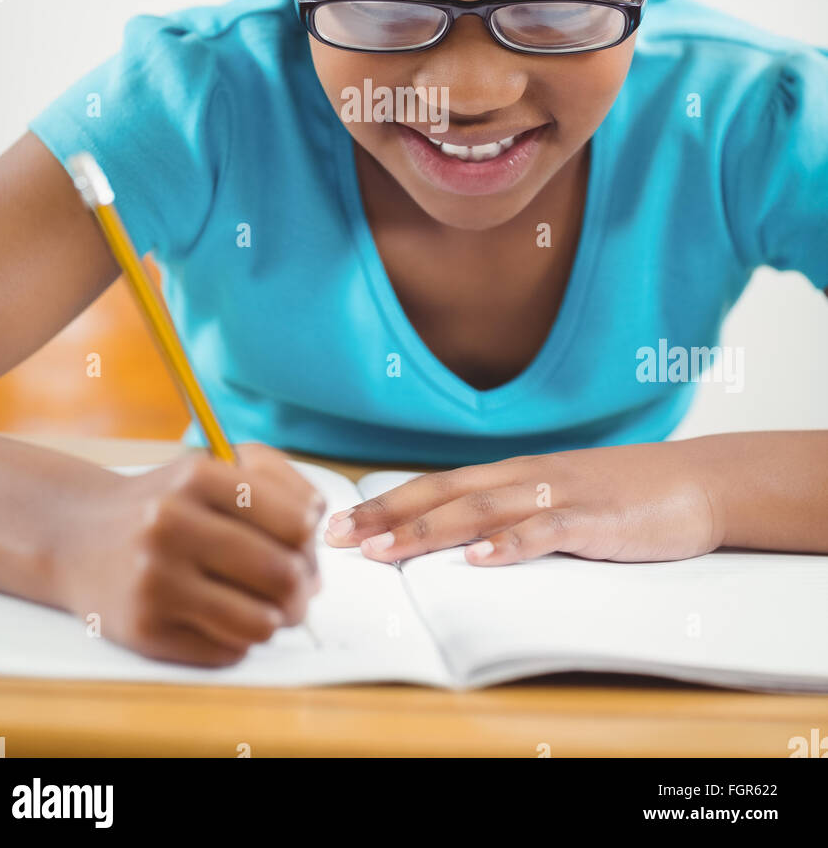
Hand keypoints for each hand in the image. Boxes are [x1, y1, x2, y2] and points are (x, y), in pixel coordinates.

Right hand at [53, 443, 325, 665]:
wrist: (76, 536)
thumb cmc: (163, 502)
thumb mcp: (214, 470)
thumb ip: (279, 492)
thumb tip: (318, 558)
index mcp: (197, 476)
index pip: (296, 519)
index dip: (312, 540)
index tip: (303, 545)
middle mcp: (171, 524)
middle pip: (283, 574)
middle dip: (302, 588)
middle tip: (297, 589)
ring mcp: (155, 579)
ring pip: (261, 622)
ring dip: (274, 620)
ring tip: (263, 606)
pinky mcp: (143, 629)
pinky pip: (227, 650)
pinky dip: (238, 638)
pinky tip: (220, 616)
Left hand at [324, 441, 723, 565]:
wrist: (694, 481)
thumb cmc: (622, 496)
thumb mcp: (556, 499)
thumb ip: (510, 512)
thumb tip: (455, 539)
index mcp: (513, 474)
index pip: (436, 487)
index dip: (386, 504)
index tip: (339, 525)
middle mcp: (526, 477)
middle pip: (445, 494)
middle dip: (388, 516)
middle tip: (338, 539)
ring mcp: (559, 495)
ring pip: (482, 509)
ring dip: (430, 531)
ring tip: (387, 551)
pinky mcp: (594, 518)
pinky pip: (545, 530)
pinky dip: (510, 544)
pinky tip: (480, 559)